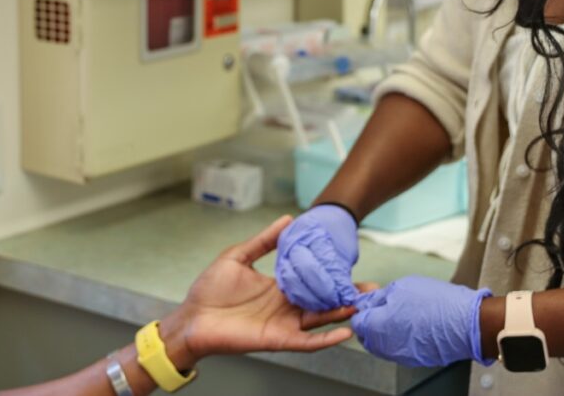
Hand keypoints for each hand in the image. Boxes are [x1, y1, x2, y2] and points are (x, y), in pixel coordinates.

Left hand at [161, 215, 362, 365]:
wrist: (192, 318)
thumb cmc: (209, 290)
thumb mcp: (238, 257)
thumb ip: (264, 241)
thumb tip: (287, 220)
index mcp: (278, 286)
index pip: (311, 279)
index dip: (331, 274)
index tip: (351, 264)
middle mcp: (285, 305)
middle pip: (323, 300)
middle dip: (347, 296)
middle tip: (372, 288)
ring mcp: (284, 324)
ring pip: (320, 320)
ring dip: (343, 314)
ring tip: (364, 306)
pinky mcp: (277, 340)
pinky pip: (307, 342)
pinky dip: (327, 339)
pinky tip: (345, 332)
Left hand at [351, 276, 492, 367]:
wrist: (466, 323)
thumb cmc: (435, 302)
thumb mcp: (400, 288)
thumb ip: (378, 297)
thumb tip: (366, 301)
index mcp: (377, 327)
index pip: (357, 321)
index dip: (362, 308)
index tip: (370, 300)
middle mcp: (385, 346)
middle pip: (367, 335)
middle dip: (371, 320)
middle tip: (385, 304)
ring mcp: (399, 356)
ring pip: (381, 343)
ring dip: (384, 329)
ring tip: (401, 312)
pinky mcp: (413, 360)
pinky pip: (397, 348)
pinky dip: (398, 337)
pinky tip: (411, 324)